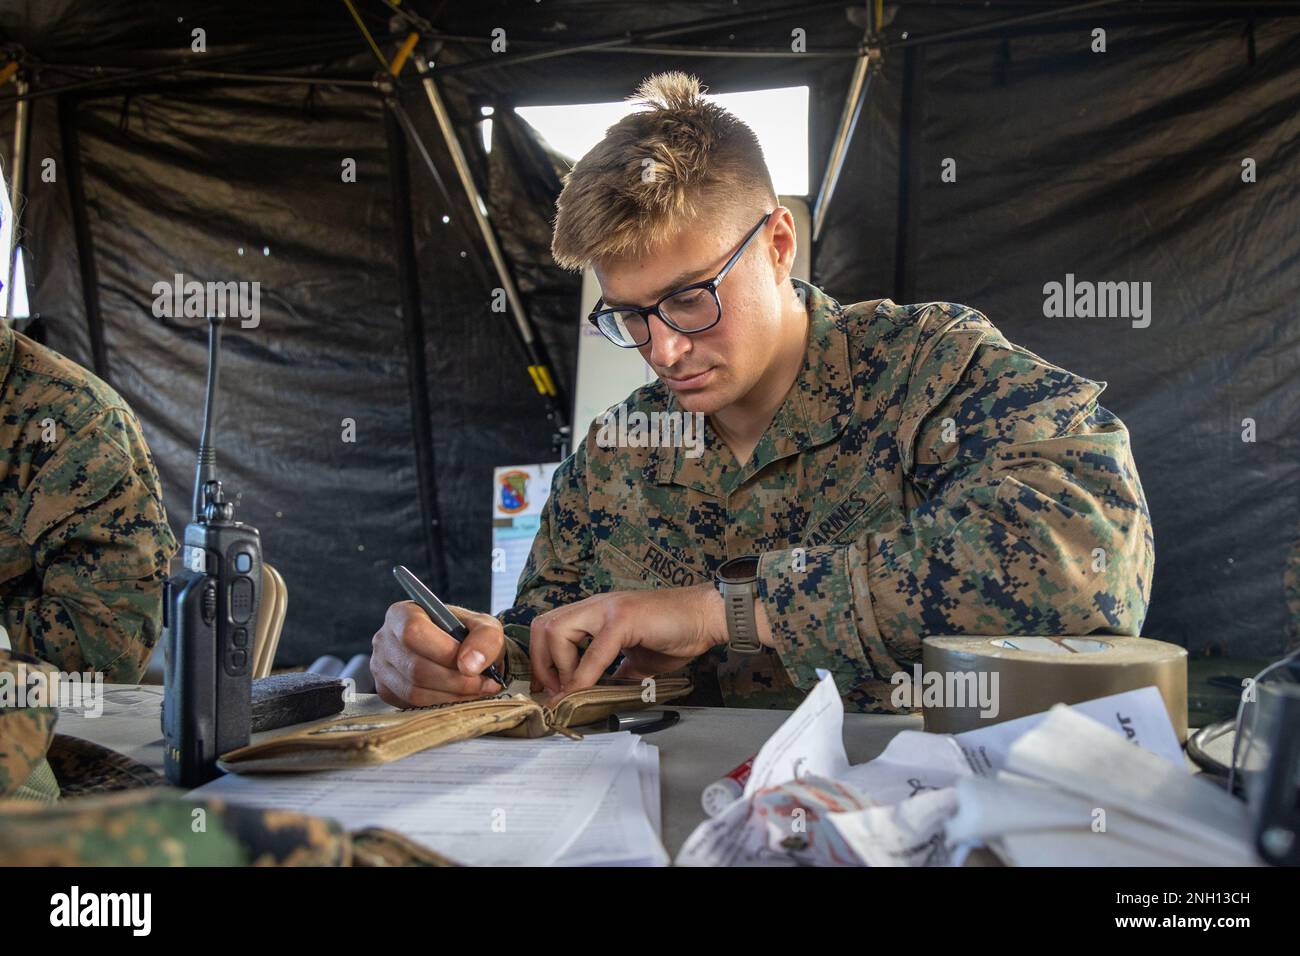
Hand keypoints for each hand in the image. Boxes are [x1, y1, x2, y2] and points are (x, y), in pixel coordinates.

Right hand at [371, 601, 505, 706]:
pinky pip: (411, 705)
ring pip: (414, 691)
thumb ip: (485, 639)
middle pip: (415, 667)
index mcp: (403, 613)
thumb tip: (469, 666)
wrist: (460, 652)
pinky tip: (459, 696)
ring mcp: (381, 667)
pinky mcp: (386, 691)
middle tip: (484, 684)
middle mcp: (385, 639)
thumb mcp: (485, 627)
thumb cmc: (468, 635)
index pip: (414, 632)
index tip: (472, 665)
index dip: (444, 652)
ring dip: (451, 696)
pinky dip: (441, 704)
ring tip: (476, 691)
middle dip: (455, 680)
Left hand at [529, 584, 726, 695]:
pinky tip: (587, 693)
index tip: (551, 691)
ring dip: (559, 667)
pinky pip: (594, 651)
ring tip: (572, 690)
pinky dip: (585, 676)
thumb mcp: (637, 660)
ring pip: (559, 631)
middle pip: (544, 626)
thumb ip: (614, 674)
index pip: (550, 628)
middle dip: (541, 664)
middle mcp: (596, 606)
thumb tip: (598, 698)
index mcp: (595, 613)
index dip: (542, 661)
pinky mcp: (625, 619)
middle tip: (554, 692)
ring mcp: (609, 609)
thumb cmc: (676, 633)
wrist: (707, 616)